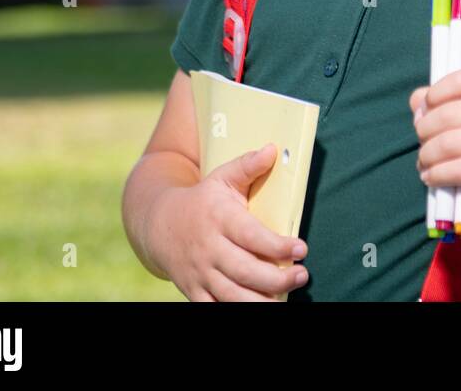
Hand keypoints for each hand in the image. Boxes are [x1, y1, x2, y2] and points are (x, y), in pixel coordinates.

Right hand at [147, 143, 309, 300]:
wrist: (158, 223)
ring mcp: (200, 272)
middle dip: (277, 277)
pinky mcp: (193, 290)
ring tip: (286, 296)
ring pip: (231, 295)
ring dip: (261, 300)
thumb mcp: (222, 177)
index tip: (301, 248)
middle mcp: (209, 248)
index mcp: (220, 218)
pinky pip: (213, 309)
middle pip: (244, 270)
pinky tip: (260, 307)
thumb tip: (273, 149)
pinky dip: (235, 312)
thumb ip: (248, 165)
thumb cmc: (202, 199)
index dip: (277, 245)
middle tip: (302, 275)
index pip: (251, 235)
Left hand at [410, 68, 460, 226]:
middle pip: (447, 115)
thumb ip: (440, 100)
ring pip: (447, 143)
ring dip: (426, 155)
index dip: (434, 95)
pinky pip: (454, 170)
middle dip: (423, 130)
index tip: (426, 110)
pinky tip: (431, 177)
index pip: (460, 81)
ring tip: (424, 161)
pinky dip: (434, 175)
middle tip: (422, 141)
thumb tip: (416, 100)